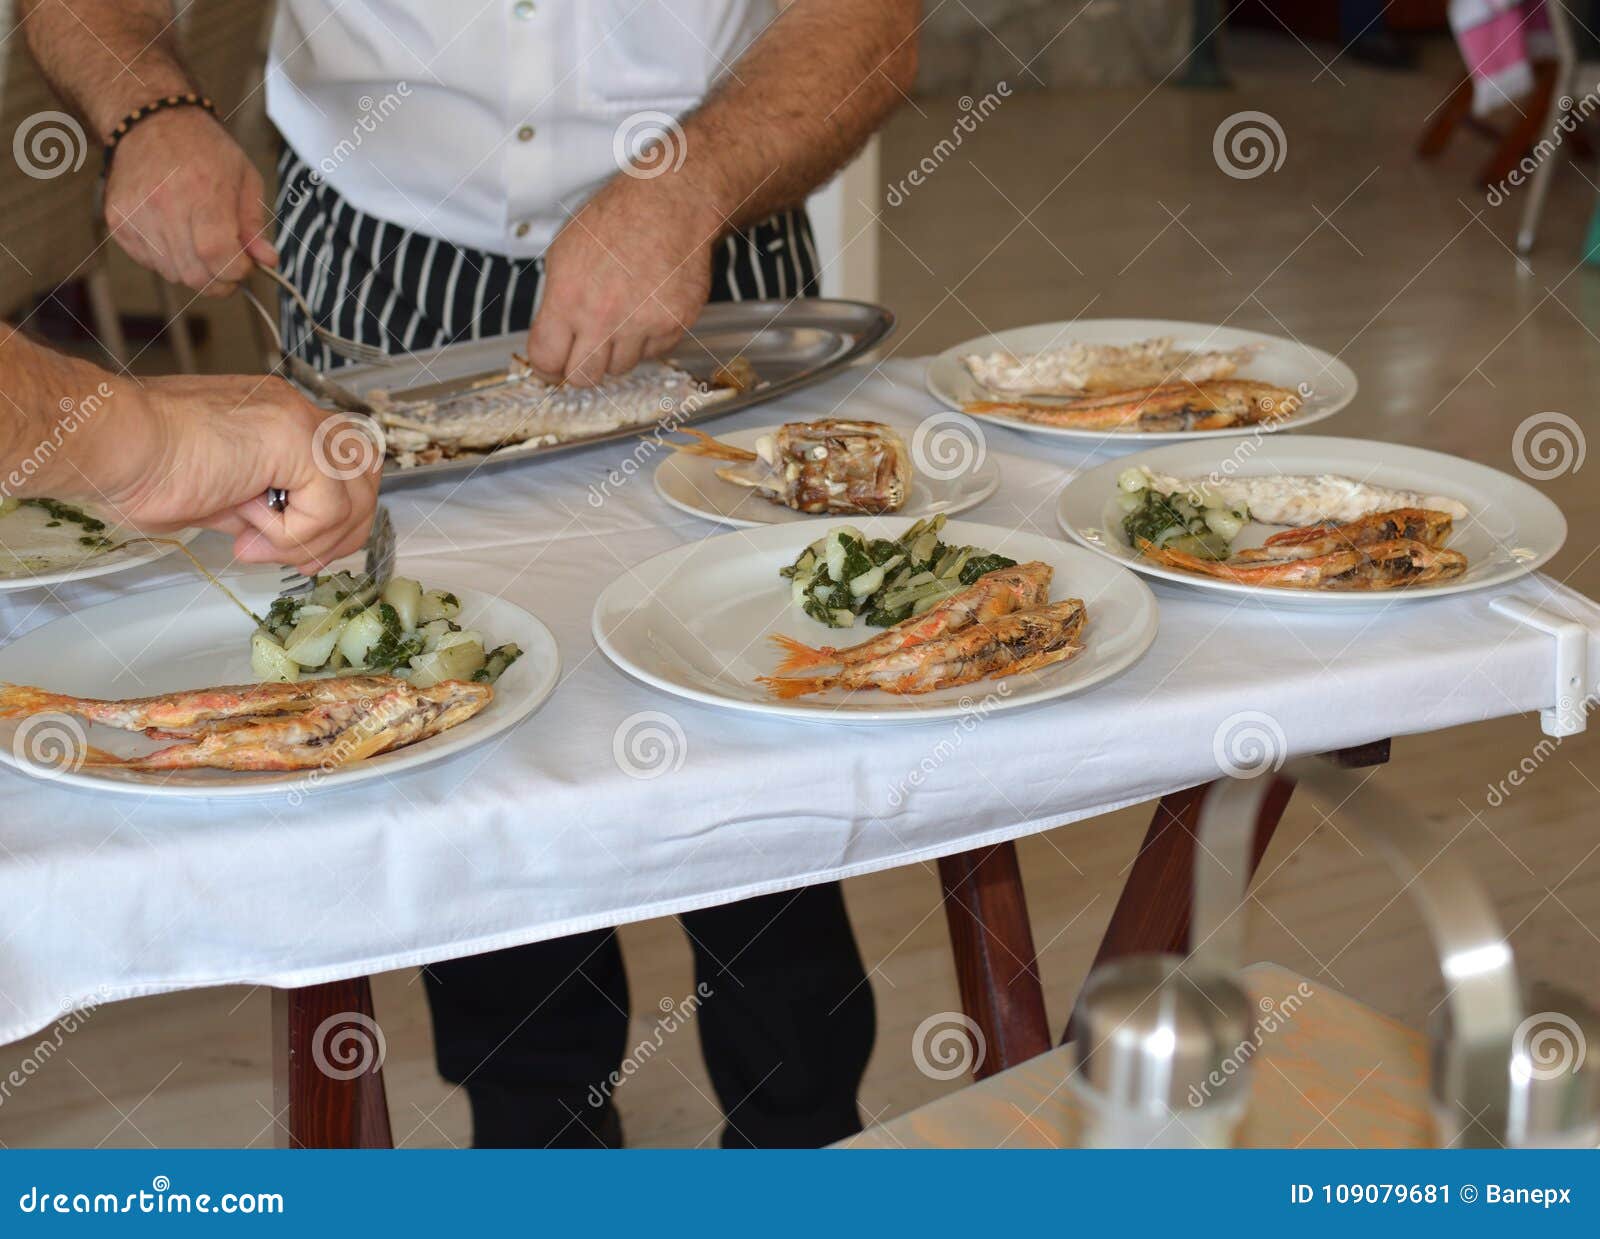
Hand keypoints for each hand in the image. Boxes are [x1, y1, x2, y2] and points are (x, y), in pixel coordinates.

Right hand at [95, 375, 380, 573]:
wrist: (113, 446)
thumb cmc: (140, 469)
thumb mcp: (219, 500)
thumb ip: (261, 510)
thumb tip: (279, 535)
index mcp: (279, 422)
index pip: (344, 470)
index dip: (331, 520)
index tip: (290, 549)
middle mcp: (296, 414)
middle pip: (365, 479)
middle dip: (339, 533)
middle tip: (295, 559)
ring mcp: (299, 422)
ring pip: (355, 497)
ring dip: (314, 539)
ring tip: (262, 546)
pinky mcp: (296, 440)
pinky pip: (329, 508)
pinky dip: (297, 535)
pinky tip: (252, 532)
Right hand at [102, 107, 276, 295]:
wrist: (151, 120)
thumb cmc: (204, 148)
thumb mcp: (245, 177)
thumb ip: (255, 224)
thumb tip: (267, 261)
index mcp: (202, 192)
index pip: (218, 256)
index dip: (237, 272)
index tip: (246, 266)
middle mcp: (164, 205)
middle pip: (195, 274)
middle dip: (220, 280)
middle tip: (229, 264)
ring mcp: (136, 214)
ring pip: (173, 273)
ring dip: (195, 271)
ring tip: (202, 244)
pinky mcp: (118, 221)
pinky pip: (149, 262)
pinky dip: (169, 261)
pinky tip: (177, 236)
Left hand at [525, 176, 721, 385]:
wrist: (670, 205)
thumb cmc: (616, 219)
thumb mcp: (565, 253)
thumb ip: (556, 303)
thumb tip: (552, 339)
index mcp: (568, 298)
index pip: (545, 359)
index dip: (546, 366)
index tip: (552, 364)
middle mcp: (604, 318)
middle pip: (583, 378)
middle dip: (579, 368)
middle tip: (584, 352)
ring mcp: (642, 325)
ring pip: (620, 368)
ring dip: (616, 352)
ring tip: (621, 317)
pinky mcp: (673, 325)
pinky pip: (653, 353)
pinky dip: (647, 340)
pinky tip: (646, 308)